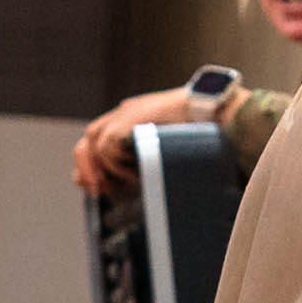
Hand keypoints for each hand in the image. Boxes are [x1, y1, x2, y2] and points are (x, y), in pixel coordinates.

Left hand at [71, 87, 209, 197]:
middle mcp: (126, 112)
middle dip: (89, 166)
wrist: (212, 112)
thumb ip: (145, 158)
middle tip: (98, 189)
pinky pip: (108, 146)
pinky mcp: (129, 117)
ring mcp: (127, 113)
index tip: (98, 185)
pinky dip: (118, 164)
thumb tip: (130, 182)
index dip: (93, 162)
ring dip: (109, 168)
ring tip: (131, 179)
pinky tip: (137, 172)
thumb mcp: (166, 148)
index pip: (99, 137)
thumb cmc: (200, 133)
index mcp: (133, 117)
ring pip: (96, 142)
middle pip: (90, 137)